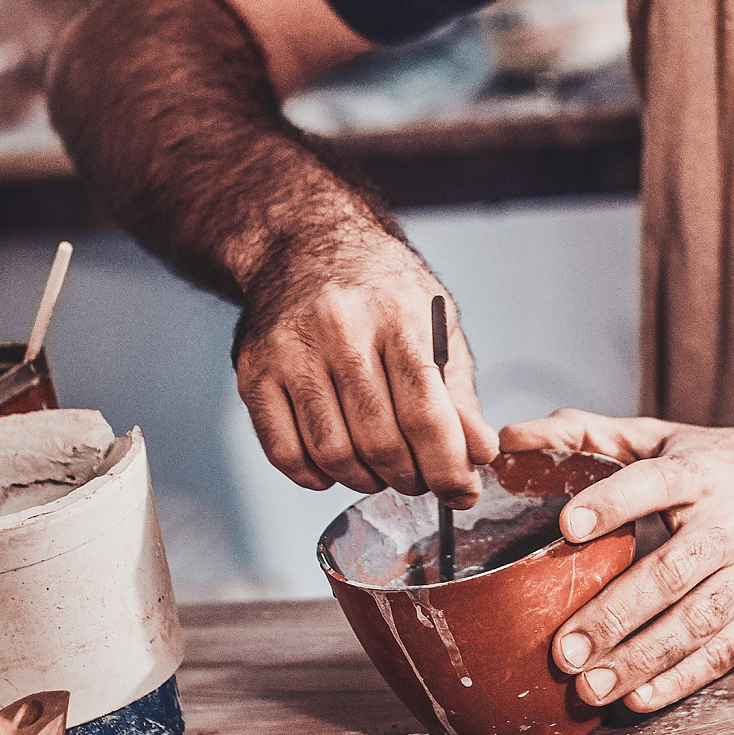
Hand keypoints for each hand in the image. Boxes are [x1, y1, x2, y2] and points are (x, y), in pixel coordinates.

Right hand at [237, 233, 497, 503]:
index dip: (447, 467)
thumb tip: (480, 453)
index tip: (461, 493)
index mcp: (398, 315)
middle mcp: (341, 329)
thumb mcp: (435, 323)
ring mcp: (291, 351)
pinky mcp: (253, 371)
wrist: (304, 241)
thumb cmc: (380, 287)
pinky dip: (314, 475)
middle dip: (409, 478)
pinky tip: (333, 467)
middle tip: (419, 479)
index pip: (425, 413)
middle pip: (380, 441)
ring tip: (380, 472)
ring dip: (364, 480)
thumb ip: (458, 392)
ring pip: (332, 453)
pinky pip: (283, 451)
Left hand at [499, 408, 733, 709]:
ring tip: (588, 686)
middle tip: (563, 648)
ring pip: (695, 622)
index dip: (613, 502)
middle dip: (615, 614)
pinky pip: (724, 653)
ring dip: (640, 659)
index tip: (568, 525)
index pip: (654, 483)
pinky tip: (639, 698)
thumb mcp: (676, 440)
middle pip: (671, 571)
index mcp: (703, 472)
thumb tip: (514, 439)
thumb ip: (596, 438)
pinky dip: (680, 679)